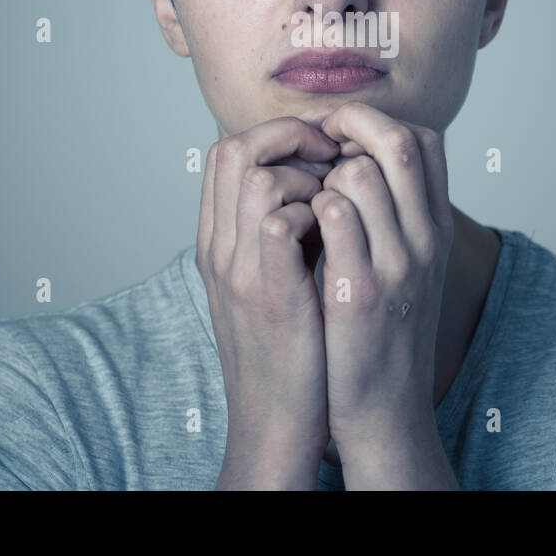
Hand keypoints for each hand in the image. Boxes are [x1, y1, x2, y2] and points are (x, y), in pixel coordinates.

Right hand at [197, 116, 340, 488]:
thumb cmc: (291, 348)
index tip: (319, 148)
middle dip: (290, 136)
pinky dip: (315, 210)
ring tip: (336, 196)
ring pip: (257, 174)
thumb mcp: (276, 277)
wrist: (278, 421)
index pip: (226, 151)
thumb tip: (323, 179)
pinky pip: (279, 218)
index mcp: (218, 241)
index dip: (274, 134)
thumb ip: (287, 227)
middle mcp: (219, 247)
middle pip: (232, 149)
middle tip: (332, 156)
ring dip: (307, 172)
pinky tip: (338, 231)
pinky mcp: (268, 292)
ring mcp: (239, 268)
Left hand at [309, 102, 455, 473]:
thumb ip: (398, 215)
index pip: (426, 139)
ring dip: (319, 173)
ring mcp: (397, 263)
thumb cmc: (383, 334)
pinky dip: (306, 207)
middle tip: (313, 144)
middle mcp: (427, 238)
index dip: (379, 124)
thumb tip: (363, 161)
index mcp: (439, 229)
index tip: (341, 137)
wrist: (385, 410)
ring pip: (358, 171)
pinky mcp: (360, 290)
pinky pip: (332, 213)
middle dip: (347, 128)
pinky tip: (296, 228)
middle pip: (398, 141)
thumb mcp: (409, 268)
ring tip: (303, 197)